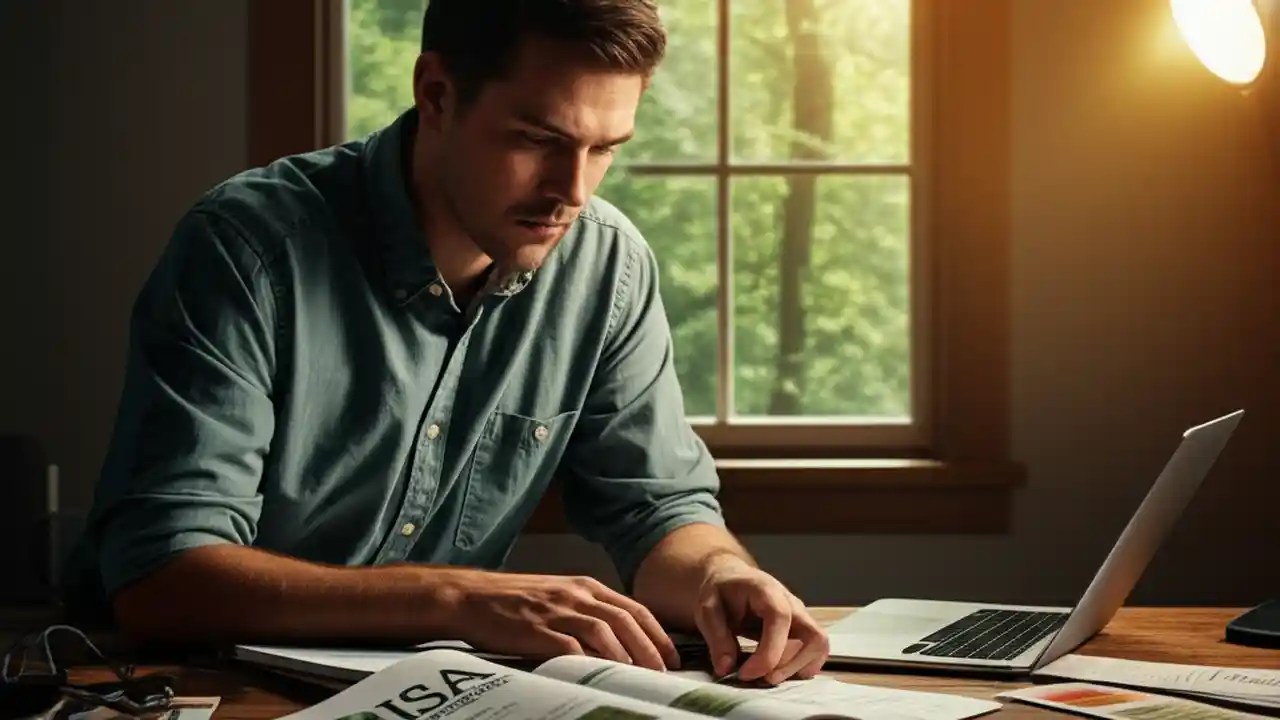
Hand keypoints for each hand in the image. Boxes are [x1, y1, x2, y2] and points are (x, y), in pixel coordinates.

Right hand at [452, 572, 679, 670]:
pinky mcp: (537, 630)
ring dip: (627, 656)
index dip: (657, 633)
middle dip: (650, 649)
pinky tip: (602, 675)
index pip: (633, 608)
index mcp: (584, 586)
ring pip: (605, 632)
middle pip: (625, 620)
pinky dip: (590, 662)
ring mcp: (557, 611)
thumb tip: (621, 638)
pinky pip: (571, 647)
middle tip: (664, 673)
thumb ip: (587, 610)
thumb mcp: (559, 595)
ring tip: (640, 678)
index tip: (672, 656)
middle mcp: (576, 595)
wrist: (472, 597)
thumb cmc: (514, 600)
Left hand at [694, 557, 828, 684]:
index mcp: (767, 591)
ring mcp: (802, 616)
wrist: (730, 579)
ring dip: (797, 668)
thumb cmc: (720, 592)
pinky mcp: (804, 629)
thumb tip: (726, 668)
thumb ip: (716, 636)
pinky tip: (777, 673)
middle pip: (812, 636)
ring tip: (768, 678)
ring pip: (818, 646)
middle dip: (787, 666)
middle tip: (758, 679)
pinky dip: (801, 668)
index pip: (780, 619)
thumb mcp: (707, 608)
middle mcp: (792, 603)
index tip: (746, 674)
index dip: (769, 652)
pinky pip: (816, 652)